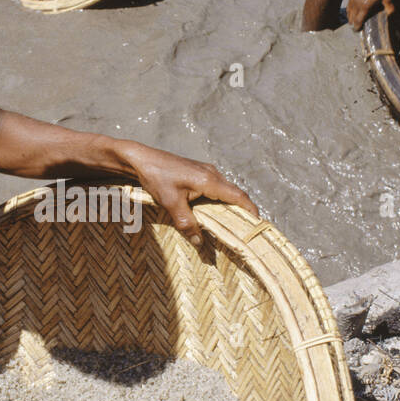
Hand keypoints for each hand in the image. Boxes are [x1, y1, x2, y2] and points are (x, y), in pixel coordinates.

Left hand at [125, 145, 258, 247]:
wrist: (142, 159)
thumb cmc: (157, 177)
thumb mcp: (171, 203)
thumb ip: (187, 223)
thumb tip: (199, 241)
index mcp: (209, 180)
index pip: (238, 196)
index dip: (250, 210)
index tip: (257, 224)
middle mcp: (212, 174)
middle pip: (235, 194)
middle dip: (243, 211)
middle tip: (246, 230)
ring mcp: (206, 171)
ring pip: (225, 191)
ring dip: (231, 206)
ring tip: (232, 224)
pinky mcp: (199, 172)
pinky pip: (216, 188)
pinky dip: (220, 201)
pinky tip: (213, 212)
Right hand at [347, 0, 394, 31]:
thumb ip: (389, 7)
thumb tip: (392, 16)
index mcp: (365, 7)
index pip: (357, 22)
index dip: (357, 28)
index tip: (359, 31)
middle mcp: (357, 6)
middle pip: (352, 20)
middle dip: (354, 26)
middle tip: (358, 29)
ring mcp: (352, 2)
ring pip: (348, 15)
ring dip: (351, 20)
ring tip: (355, 23)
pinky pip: (348, 9)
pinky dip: (349, 14)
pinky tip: (353, 15)